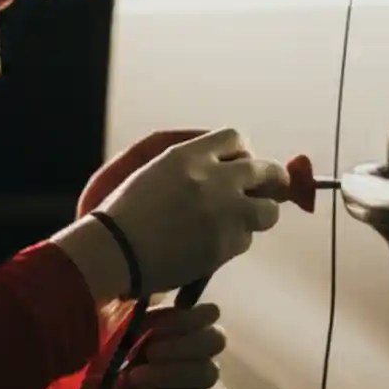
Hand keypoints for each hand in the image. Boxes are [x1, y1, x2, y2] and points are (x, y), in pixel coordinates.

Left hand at [84, 303, 226, 388]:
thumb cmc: (108, 354)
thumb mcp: (119, 324)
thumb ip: (143, 308)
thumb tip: (159, 290)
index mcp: (181, 325)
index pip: (210, 313)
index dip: (192, 316)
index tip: (159, 325)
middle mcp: (197, 351)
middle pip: (216, 339)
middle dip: (182, 344)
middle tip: (150, 352)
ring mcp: (199, 381)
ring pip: (207, 371)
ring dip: (170, 373)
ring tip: (136, 377)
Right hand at [97, 128, 288, 294]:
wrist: (115, 250)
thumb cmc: (124, 214)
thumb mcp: (155, 172)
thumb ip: (192, 167)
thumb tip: (229, 172)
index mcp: (188, 155)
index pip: (235, 138)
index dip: (243, 154)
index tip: (242, 167)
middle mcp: (213, 178)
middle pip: (266, 170)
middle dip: (274, 180)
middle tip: (273, 191)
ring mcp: (224, 211)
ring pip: (268, 210)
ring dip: (258, 216)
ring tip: (238, 224)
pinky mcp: (227, 243)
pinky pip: (246, 240)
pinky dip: (233, 243)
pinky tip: (209, 247)